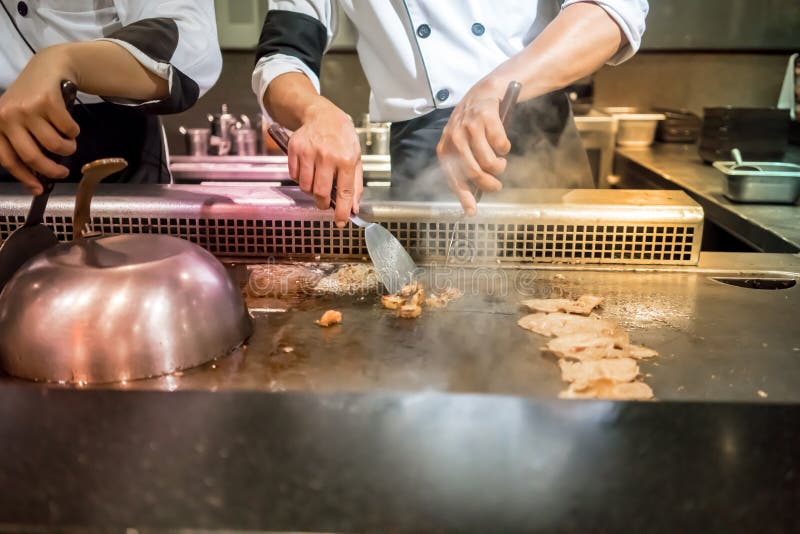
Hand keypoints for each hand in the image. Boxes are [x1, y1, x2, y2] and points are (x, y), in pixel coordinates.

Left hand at [0, 45, 79, 193]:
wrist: (47, 68)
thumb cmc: (32, 100)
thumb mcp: (19, 120)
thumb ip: (22, 145)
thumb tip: (36, 180)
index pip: (8, 159)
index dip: (25, 177)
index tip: (40, 189)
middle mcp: (7, 116)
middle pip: (32, 156)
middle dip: (52, 170)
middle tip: (64, 173)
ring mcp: (27, 108)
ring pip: (54, 144)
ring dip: (68, 148)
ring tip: (69, 143)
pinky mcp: (47, 101)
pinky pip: (68, 130)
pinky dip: (74, 132)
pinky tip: (70, 126)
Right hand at [286, 98, 362, 226]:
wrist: (321, 114)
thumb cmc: (342, 137)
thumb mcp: (356, 157)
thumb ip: (355, 184)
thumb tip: (353, 208)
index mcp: (347, 159)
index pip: (344, 192)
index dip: (341, 210)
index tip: (340, 222)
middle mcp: (327, 156)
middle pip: (320, 192)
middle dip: (322, 203)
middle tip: (324, 203)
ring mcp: (309, 152)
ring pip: (305, 186)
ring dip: (310, 190)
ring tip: (316, 182)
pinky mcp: (294, 149)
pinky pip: (293, 175)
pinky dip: (300, 178)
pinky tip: (307, 170)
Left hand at [437, 78, 511, 215]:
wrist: (484, 94)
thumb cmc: (473, 127)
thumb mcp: (461, 146)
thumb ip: (463, 170)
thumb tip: (470, 204)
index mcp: (445, 149)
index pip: (453, 178)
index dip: (463, 196)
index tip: (471, 212)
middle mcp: (454, 138)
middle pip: (473, 172)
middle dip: (489, 184)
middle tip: (496, 185)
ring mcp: (469, 127)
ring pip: (488, 161)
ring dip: (499, 167)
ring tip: (500, 162)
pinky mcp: (486, 117)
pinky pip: (501, 145)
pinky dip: (505, 149)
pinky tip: (501, 144)